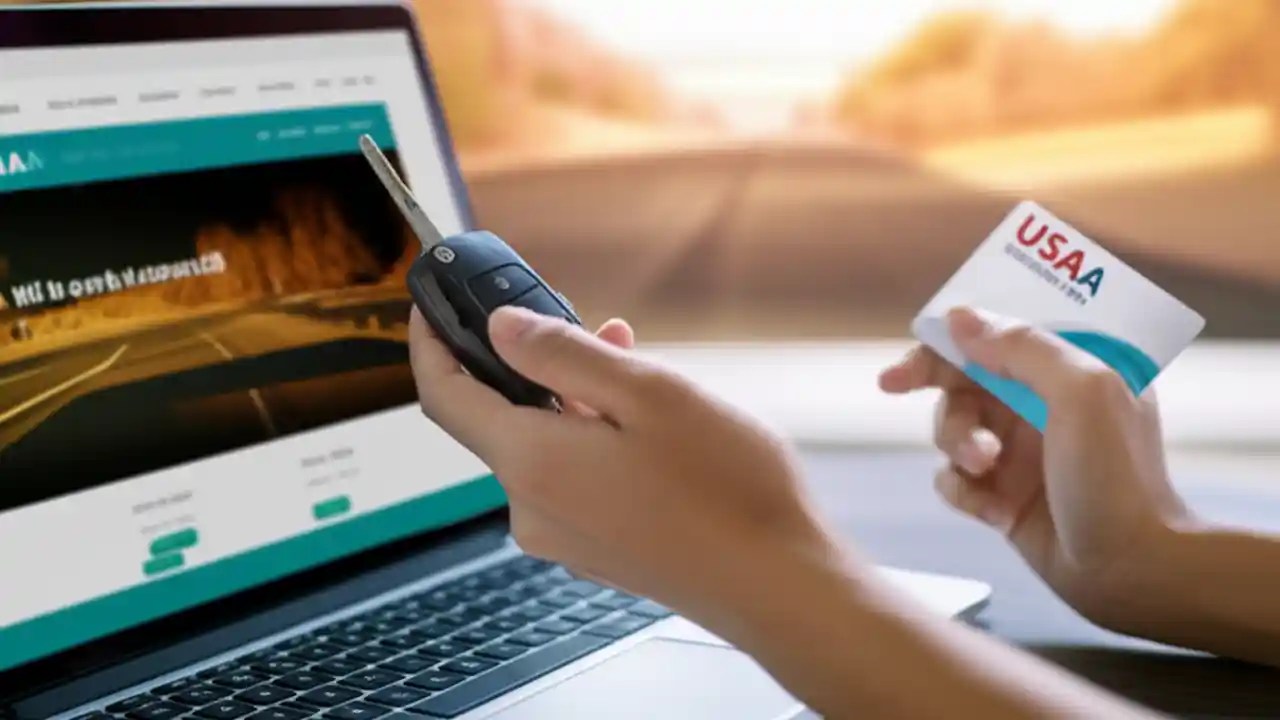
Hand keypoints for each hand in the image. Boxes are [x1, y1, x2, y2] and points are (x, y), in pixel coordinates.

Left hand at [407, 306, 846, 628]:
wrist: (779, 587)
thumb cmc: (727, 492)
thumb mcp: (649, 395)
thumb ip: (562, 356)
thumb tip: (500, 329)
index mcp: (531, 463)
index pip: (444, 395)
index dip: (430, 342)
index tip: (433, 303)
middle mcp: (533, 507)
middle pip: (500, 416)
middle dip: (531, 361)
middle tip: (576, 317)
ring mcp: (564, 535)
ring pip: (543, 444)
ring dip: (573, 396)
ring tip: (634, 361)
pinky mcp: (596, 549)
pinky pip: (571, 477)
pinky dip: (591, 436)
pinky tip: (645, 419)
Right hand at [879, 308, 1194, 631]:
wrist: (1132, 570)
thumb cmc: (1119, 476)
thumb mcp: (1081, 392)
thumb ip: (1022, 348)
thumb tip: (960, 318)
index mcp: (1068, 370)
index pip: (997, 336)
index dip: (947, 341)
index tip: (909, 362)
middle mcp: (1041, 406)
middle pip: (962, 382)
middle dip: (945, 395)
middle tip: (899, 392)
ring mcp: (1020, 453)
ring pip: (952, 430)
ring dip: (957, 443)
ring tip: (984, 467)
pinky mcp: (1003, 497)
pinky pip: (954, 480)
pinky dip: (962, 491)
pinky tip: (992, 512)